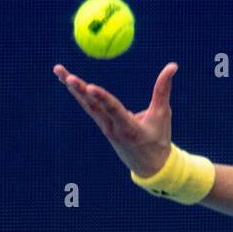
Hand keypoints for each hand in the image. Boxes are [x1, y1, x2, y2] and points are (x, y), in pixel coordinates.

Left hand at [53, 62, 177, 177]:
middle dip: (78, 89)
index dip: (102, 98)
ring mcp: (105, 127)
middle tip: (66, 74)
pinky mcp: (102, 126)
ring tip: (59, 70)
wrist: (149, 166)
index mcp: (129, 128)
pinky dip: (79, 93)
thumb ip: (163, 89)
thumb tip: (173, 65)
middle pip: (92, 106)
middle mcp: (112, 128)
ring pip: (86, 105)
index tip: (90, 87)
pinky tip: (69, 81)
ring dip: (72, 87)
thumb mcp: (163, 114)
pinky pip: (89, 107)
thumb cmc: (159, 139)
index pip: (113, 110)